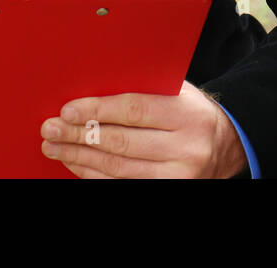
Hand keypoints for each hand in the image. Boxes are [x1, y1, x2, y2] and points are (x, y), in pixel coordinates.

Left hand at [40, 80, 246, 177]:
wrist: (226, 145)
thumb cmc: (192, 111)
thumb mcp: (178, 92)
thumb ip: (144, 88)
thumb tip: (92, 85)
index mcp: (187, 113)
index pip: (134, 110)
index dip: (97, 111)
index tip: (67, 110)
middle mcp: (186, 147)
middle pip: (121, 143)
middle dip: (79, 136)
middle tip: (50, 130)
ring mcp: (178, 175)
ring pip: (118, 169)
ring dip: (80, 158)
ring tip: (55, 148)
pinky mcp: (170, 190)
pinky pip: (123, 186)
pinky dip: (94, 175)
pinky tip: (76, 164)